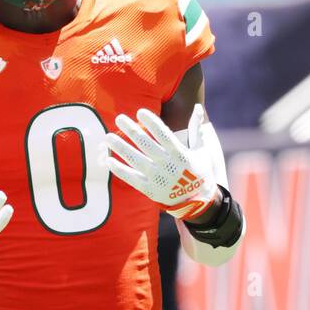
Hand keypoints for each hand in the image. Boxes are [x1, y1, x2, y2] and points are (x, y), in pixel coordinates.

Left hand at [104, 103, 218, 220]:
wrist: (197, 202)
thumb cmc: (199, 172)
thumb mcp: (201, 150)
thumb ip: (196, 129)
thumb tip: (198, 107)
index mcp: (180, 154)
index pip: (163, 135)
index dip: (152, 123)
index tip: (140, 111)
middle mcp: (167, 166)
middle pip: (146, 145)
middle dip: (132, 130)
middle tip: (119, 118)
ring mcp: (158, 179)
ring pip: (136, 160)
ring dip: (121, 148)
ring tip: (108, 137)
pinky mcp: (150, 191)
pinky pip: (132, 179)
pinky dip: (120, 170)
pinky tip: (109, 160)